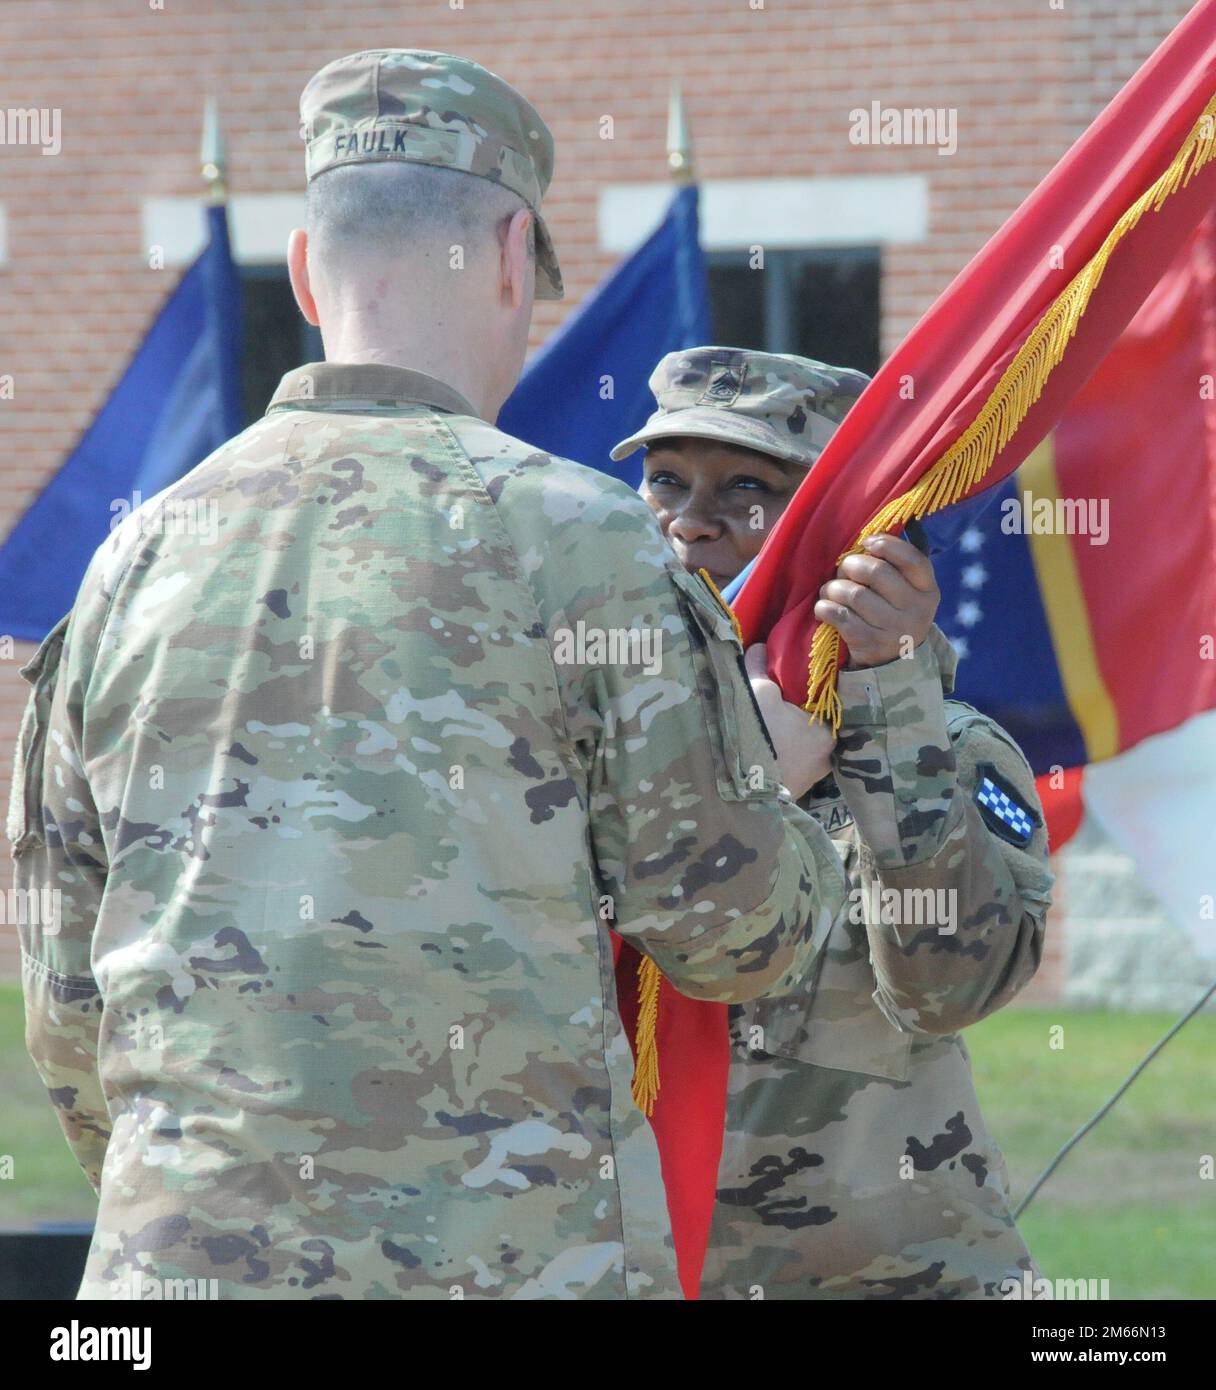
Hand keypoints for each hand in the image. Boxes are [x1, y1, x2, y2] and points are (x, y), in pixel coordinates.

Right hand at [745, 643, 834, 799]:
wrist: (739, 791)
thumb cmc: (756, 736)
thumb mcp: (757, 692)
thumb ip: (759, 666)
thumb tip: (759, 646)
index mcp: (828, 731)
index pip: (823, 702)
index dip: (807, 691)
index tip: (792, 683)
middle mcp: (829, 756)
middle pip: (813, 725)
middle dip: (798, 715)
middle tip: (778, 704)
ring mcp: (814, 776)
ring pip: (804, 746)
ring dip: (791, 737)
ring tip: (770, 725)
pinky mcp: (797, 789)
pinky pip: (795, 763)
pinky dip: (785, 754)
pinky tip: (768, 747)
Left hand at [814, 533, 938, 668]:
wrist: (892, 663)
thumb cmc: (893, 614)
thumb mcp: (908, 594)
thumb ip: (896, 568)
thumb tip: (867, 541)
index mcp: (928, 592)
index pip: (913, 560)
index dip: (888, 545)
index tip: (868, 542)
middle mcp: (916, 611)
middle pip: (876, 572)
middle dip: (851, 565)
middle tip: (843, 570)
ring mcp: (893, 630)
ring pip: (853, 593)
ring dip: (833, 587)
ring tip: (830, 590)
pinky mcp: (869, 644)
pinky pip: (838, 615)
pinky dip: (825, 607)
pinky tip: (825, 608)